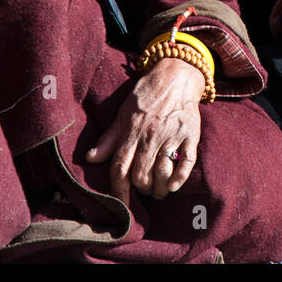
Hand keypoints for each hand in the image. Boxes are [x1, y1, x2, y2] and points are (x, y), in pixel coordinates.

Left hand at [86, 57, 204, 202]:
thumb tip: (90, 158)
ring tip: (157, 192)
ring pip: (162, 172)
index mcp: (131, 132)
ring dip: (158, 188)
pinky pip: (187, 162)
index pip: (121, 168)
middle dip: (141, 189)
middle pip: (142, 174)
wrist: (175, 76)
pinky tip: (173, 186)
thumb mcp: (122, 113)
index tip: (120, 205)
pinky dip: (180, 178)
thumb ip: (109, 138)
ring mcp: (171, 135)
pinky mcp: (190, 134)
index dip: (118, 190)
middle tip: (143, 191)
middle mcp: (150, 136)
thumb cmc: (145, 95)